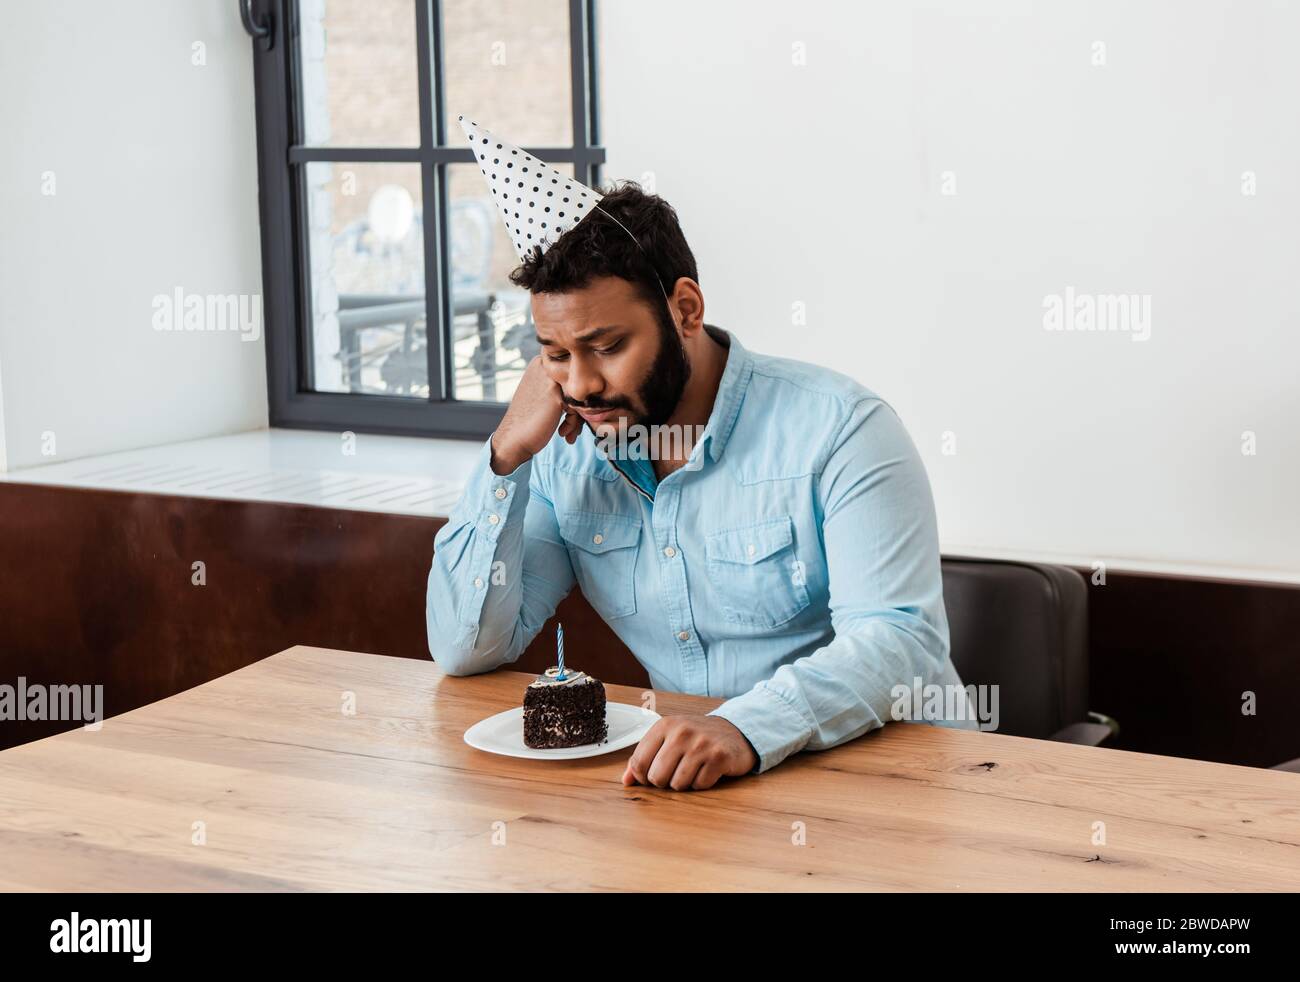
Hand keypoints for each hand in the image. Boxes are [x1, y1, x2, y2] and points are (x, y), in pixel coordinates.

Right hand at [489, 356, 583, 474]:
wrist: (513, 439)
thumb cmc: (528, 420)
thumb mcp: (542, 393)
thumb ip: (560, 384)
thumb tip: (591, 389)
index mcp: (540, 362)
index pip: (571, 375)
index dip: (574, 397)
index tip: (570, 416)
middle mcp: (545, 366)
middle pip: (577, 385)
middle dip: (578, 409)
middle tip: (573, 428)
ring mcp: (550, 379)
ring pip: (579, 396)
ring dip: (576, 418)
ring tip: (569, 433)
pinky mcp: (557, 396)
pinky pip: (578, 407)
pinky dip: (573, 423)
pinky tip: (563, 433)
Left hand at [621, 715, 757, 790]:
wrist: (734, 731)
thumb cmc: (695, 738)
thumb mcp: (667, 739)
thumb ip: (644, 758)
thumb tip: (626, 781)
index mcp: (664, 725)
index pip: (638, 763)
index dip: (642, 777)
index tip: (653, 774)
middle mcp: (681, 732)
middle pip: (656, 777)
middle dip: (665, 782)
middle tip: (676, 771)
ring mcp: (701, 744)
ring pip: (677, 784)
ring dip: (685, 783)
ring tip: (693, 769)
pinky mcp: (719, 757)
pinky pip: (699, 785)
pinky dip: (702, 783)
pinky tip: (707, 769)